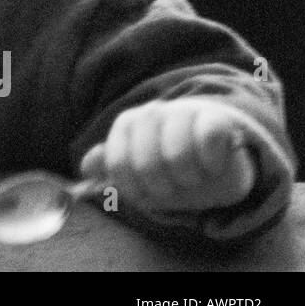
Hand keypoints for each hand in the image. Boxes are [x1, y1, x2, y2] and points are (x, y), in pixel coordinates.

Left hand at [79, 97, 257, 214]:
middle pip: (146, 165)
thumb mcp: (140, 171)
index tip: (146, 194)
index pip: (117, 165)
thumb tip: (86, 168)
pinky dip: (211, 162)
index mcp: (127, 125)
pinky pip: (208, 140)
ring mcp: (182, 111)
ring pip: (177, 156)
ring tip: (193, 177)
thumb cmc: (173, 165)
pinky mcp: (214, 117)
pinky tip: (212, 165)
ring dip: (188, 178)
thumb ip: (111, 167)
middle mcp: (150, 113)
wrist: (217, 154)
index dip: (133, 189)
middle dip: (162, 188)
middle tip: (173, 186)